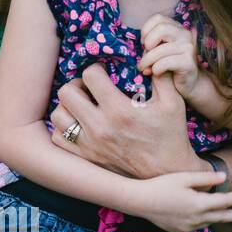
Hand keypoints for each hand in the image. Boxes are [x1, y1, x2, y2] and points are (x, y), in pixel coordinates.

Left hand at [51, 67, 197, 178]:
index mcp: (120, 111)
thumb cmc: (171, 135)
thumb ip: (161, 77)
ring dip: (67, 106)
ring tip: (82, 104)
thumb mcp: (173, 103)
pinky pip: (58, 137)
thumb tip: (149, 58)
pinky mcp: (85, 157)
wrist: (167, 173)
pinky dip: (64, 128)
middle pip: (67, 92)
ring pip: (58, 114)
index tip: (103, 72)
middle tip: (88, 87)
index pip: (90, 76)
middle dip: (77, 84)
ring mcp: (90, 144)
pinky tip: (78, 123)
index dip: (95, 69)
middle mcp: (100, 128)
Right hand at [125, 168, 231, 231]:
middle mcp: (197, 219)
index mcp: (200, 204)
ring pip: (209, 223)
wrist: (139, 202)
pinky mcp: (179, 231)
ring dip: (218, 218)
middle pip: (222, 218)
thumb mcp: (183, 177)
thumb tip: (224, 177)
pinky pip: (196, 227)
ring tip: (224, 215)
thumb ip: (205, 178)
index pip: (225, 201)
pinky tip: (200, 217)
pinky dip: (202, 222)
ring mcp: (188, 227)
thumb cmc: (160, 185)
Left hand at [137, 15, 200, 96]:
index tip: (144, 43)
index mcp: (177, 28)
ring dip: (147, 61)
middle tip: (145, 54)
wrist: (188, 82)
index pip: (158, 18)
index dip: (146, 30)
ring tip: (144, 68)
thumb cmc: (169, 64)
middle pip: (161, 29)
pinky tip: (156, 72)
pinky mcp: (189, 62)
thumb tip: (141, 46)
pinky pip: (165, 63)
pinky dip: (156, 69)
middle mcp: (185, 34)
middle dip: (148, 43)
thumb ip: (151, 43)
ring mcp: (189, 48)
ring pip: (160, 49)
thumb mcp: (158, 49)